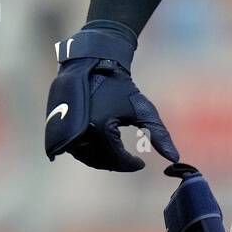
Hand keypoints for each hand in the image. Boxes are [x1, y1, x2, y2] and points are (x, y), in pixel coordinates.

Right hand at [45, 54, 179, 171]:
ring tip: (118, 157)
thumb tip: (175, 159)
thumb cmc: (120, 87)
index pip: (117, 159)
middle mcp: (80, 134)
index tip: (141, 164)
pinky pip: (75, 149)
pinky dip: (89, 153)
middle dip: (117, 164)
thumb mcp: (143, 110)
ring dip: (103, 160)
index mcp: (101, 129)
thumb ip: (159, 135)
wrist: (91, 66)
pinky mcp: (57, 130)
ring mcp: (66, 133)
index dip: (130, 164)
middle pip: (101, 161)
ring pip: (86, 157)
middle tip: (130, 162)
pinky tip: (103, 150)